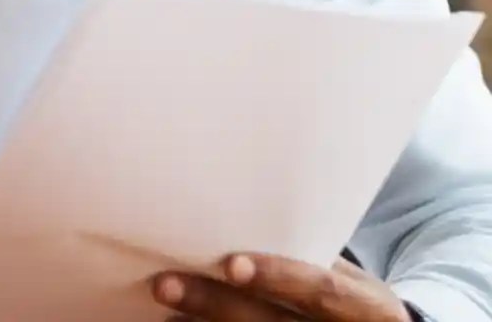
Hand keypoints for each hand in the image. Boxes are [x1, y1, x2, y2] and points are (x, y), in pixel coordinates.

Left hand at [152, 253, 410, 321]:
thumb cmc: (352, 301)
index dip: (279, 277)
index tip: (232, 264)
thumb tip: (240, 218)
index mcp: (366, 307)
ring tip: (163, 311)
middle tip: (165, 284)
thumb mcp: (350, 281)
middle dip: (217, 305)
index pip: (322, 290)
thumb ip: (310, 259)